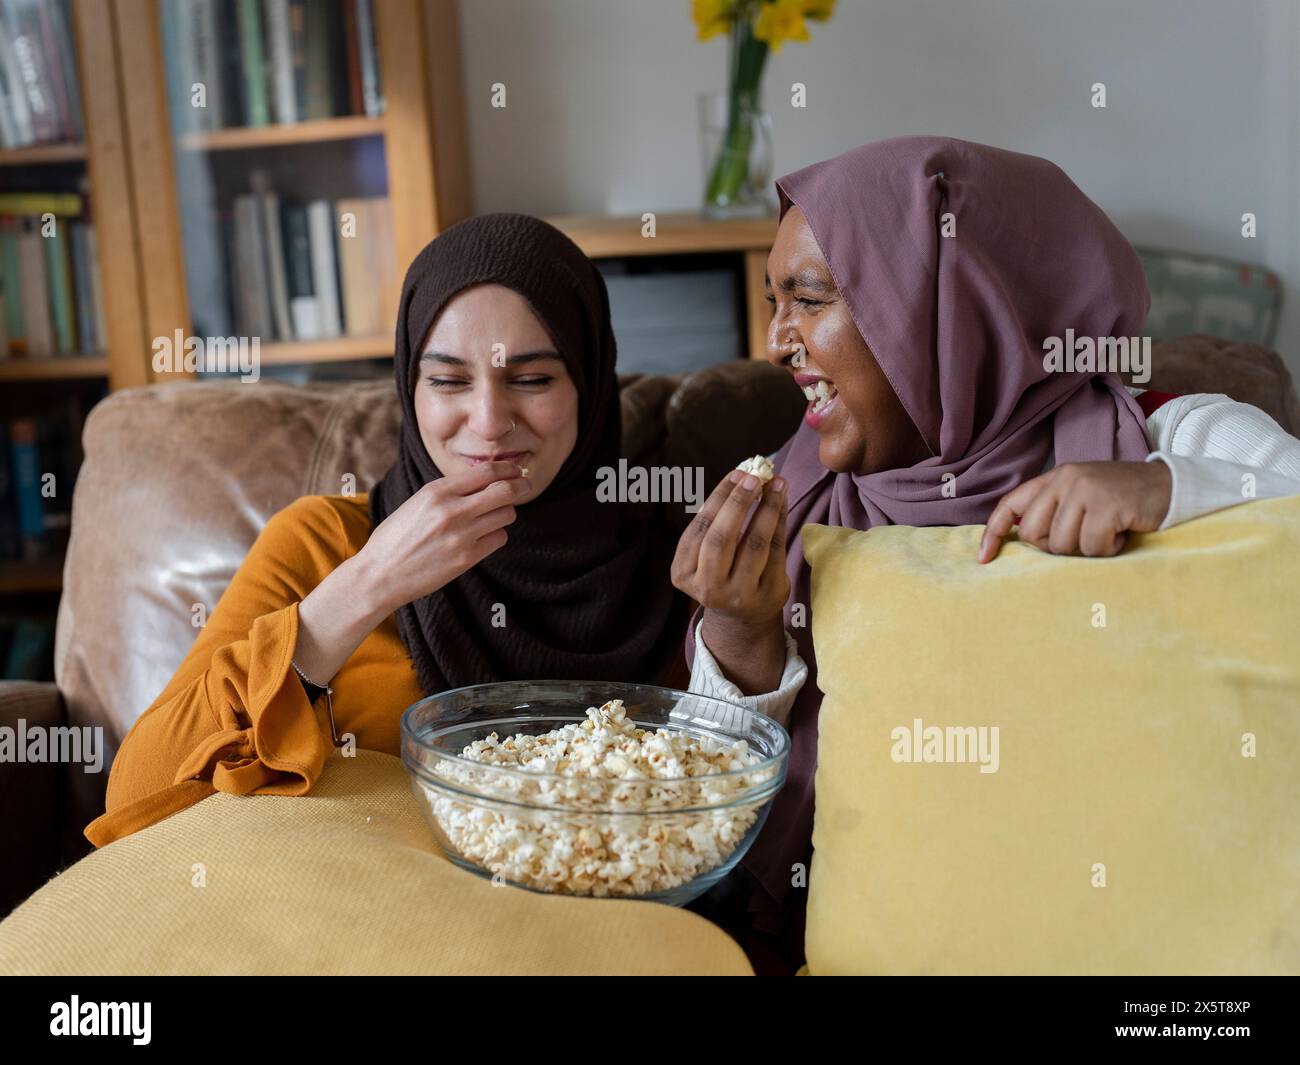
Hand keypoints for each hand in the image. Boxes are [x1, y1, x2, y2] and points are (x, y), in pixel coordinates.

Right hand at [359, 460, 528, 610]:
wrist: (380, 574)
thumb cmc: (397, 537)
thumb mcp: (418, 501)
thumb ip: (450, 491)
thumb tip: (485, 480)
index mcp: (437, 491)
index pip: (486, 472)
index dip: (508, 469)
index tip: (517, 471)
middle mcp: (451, 510)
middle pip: (505, 491)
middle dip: (520, 487)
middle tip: (524, 488)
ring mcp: (461, 535)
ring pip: (506, 515)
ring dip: (506, 513)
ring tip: (493, 516)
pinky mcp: (467, 558)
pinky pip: (499, 538)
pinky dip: (496, 535)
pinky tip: (483, 537)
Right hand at [672, 469, 790, 695]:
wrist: (742, 618)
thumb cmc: (721, 572)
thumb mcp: (705, 554)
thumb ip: (716, 521)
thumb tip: (743, 475)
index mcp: (684, 573)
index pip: (700, 528)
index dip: (718, 498)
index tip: (736, 474)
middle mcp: (708, 588)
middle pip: (721, 539)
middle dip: (738, 503)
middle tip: (754, 476)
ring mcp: (739, 595)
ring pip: (754, 544)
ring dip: (767, 509)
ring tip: (777, 484)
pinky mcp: (767, 595)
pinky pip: (776, 551)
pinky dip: (780, 523)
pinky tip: (782, 504)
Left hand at [979, 460, 1171, 562]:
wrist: (1172, 488)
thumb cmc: (1123, 501)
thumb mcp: (1082, 499)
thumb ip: (1053, 512)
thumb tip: (1021, 542)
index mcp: (1055, 478)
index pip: (1010, 505)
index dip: (993, 533)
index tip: (984, 558)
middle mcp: (1066, 479)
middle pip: (1034, 534)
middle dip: (1056, 548)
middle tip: (1084, 539)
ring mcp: (1086, 489)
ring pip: (1062, 544)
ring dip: (1086, 550)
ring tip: (1107, 533)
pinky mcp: (1107, 505)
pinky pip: (1090, 547)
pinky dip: (1106, 550)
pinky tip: (1120, 535)